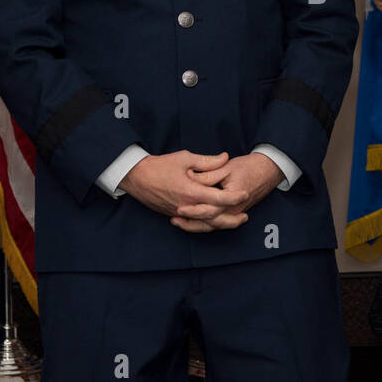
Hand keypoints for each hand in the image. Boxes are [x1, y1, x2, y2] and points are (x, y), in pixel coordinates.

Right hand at [121, 150, 244, 224]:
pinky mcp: (174, 215)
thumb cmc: (160, 165)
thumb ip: (207, 161)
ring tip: (234, 221)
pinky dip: (206, 224)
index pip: (218, 198)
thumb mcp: (185, 158)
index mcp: (191, 191)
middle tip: (245, 216)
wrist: (136, 177)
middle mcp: (187, 206)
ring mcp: (179, 212)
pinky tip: (214, 222)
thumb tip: (225, 158)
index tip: (245, 194)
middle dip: (231, 219)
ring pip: (204, 224)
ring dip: (220, 224)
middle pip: (214, 218)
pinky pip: (194, 223)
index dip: (234, 197)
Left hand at [173, 152, 282, 232]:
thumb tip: (191, 177)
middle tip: (174, 218)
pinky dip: (202, 224)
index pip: (210, 209)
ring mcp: (234, 214)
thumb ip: (209, 174)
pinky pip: (216, 223)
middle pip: (209, 222)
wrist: (268, 171)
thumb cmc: (248, 167)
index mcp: (232, 198)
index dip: (193, 210)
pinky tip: (189, 220)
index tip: (179, 208)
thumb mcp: (227, 168)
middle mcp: (234, 210)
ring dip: (194, 225)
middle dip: (190, 223)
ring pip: (212, 226)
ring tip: (177, 221)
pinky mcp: (232, 214)